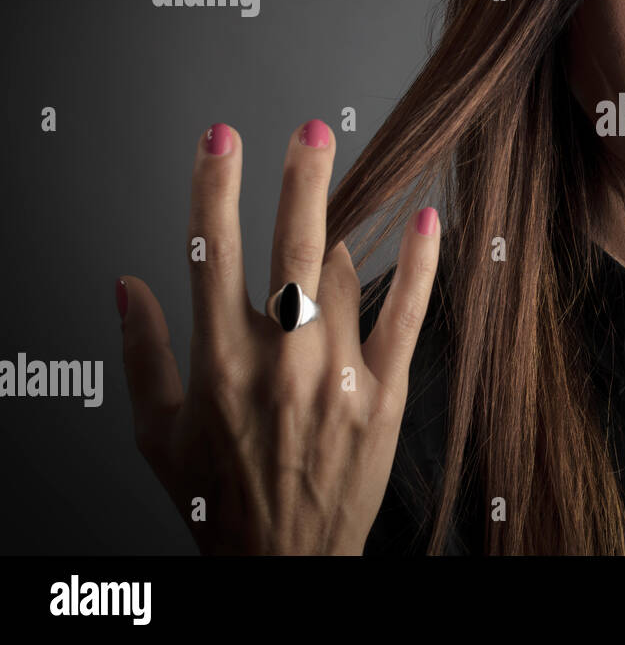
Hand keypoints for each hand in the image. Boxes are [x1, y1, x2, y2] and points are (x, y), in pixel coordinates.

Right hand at [116, 119, 441, 553]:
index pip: (211, 252)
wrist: (285, 563)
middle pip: (291, 248)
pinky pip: (406, 317)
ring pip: (344, 278)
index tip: (221, 138)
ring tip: (327, 227)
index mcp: (218, 363)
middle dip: (301, 179)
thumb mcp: (158, 434)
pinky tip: (428, 222)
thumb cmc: (221, 499)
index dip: (214, 187)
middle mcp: (279, 363)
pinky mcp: (384, 395)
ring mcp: (337, 378)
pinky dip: (420, 266)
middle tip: (309, 130)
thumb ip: (141, 354)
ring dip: (336, 240)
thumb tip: (127, 284)